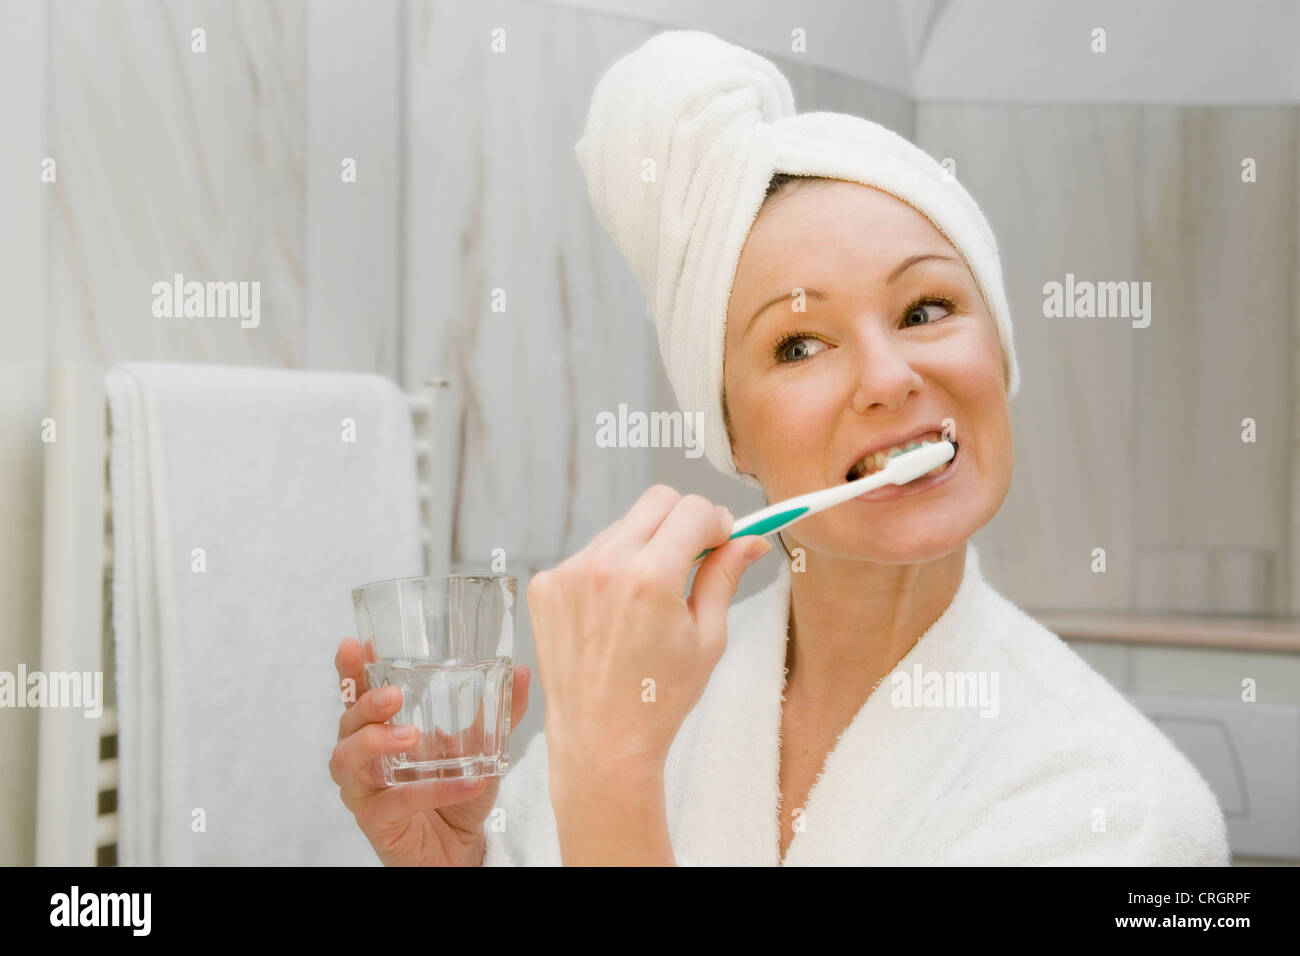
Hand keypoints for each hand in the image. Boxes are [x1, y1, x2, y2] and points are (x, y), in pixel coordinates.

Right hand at [330, 638, 530, 865]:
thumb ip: (499, 711)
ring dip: (376, 743)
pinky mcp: (375, 822)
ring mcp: (364, 790)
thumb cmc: (457, 791)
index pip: (356, 695)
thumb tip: (519, 672)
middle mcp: (363, 757)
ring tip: (412, 737)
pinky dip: (431, 790)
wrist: (462, 847)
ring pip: (348, 761)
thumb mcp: (482, 746)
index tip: (354, 644)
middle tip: (393, 697)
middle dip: (365, 705)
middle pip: (347, 724)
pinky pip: (394, 803)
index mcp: (381, 729)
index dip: (350, 670)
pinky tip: (467, 784)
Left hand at [527, 485, 770, 777]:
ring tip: (649, 598)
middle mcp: (602, 566)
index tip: (722, 542)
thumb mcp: (707, 638)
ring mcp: (567, 574)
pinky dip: (609, 569)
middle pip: (656, 502)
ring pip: (622, 527)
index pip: (693, 510)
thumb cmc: (658, 698)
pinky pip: (589, 553)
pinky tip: (616, 612)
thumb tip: (750, 538)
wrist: (601, 742)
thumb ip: (724, 576)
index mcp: (649, 578)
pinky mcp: (545, 586)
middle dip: (683, 521)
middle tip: (693, 558)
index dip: (717, 522)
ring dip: (644, 545)